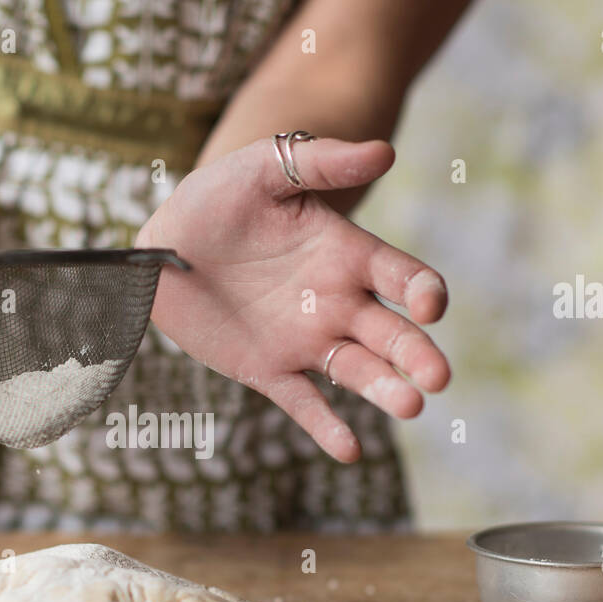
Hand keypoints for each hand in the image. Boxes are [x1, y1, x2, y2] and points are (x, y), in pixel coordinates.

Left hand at [136, 137, 449, 462]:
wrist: (165, 243)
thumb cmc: (220, 197)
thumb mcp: (262, 168)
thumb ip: (319, 163)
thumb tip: (385, 151)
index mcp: (345, 253)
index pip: (398, 274)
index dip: (421, 289)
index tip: (430, 305)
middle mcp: (337, 302)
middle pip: (391, 333)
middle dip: (417, 354)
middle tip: (437, 377)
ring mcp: (306, 340)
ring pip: (358, 371)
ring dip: (386, 390)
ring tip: (410, 407)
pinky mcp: (269, 371)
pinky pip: (303, 402)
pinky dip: (326, 427)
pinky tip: (348, 450)